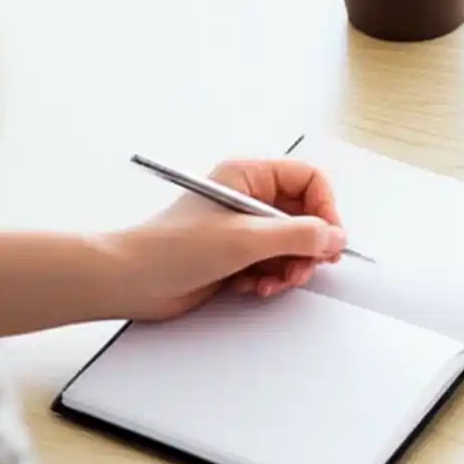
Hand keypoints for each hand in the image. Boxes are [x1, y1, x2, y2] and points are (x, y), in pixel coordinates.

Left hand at [103, 159, 347, 320]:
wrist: (129, 281)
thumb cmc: (170, 249)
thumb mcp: (244, 240)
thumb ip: (298, 236)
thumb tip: (334, 236)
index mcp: (248, 176)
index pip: (308, 180)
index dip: (325, 208)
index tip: (329, 238)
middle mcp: (249, 198)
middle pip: (305, 216)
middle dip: (308, 247)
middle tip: (303, 268)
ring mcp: (244, 228)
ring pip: (292, 245)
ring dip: (290, 267)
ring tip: (275, 282)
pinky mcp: (237, 255)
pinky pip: (275, 264)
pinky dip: (272, 278)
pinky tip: (254, 287)